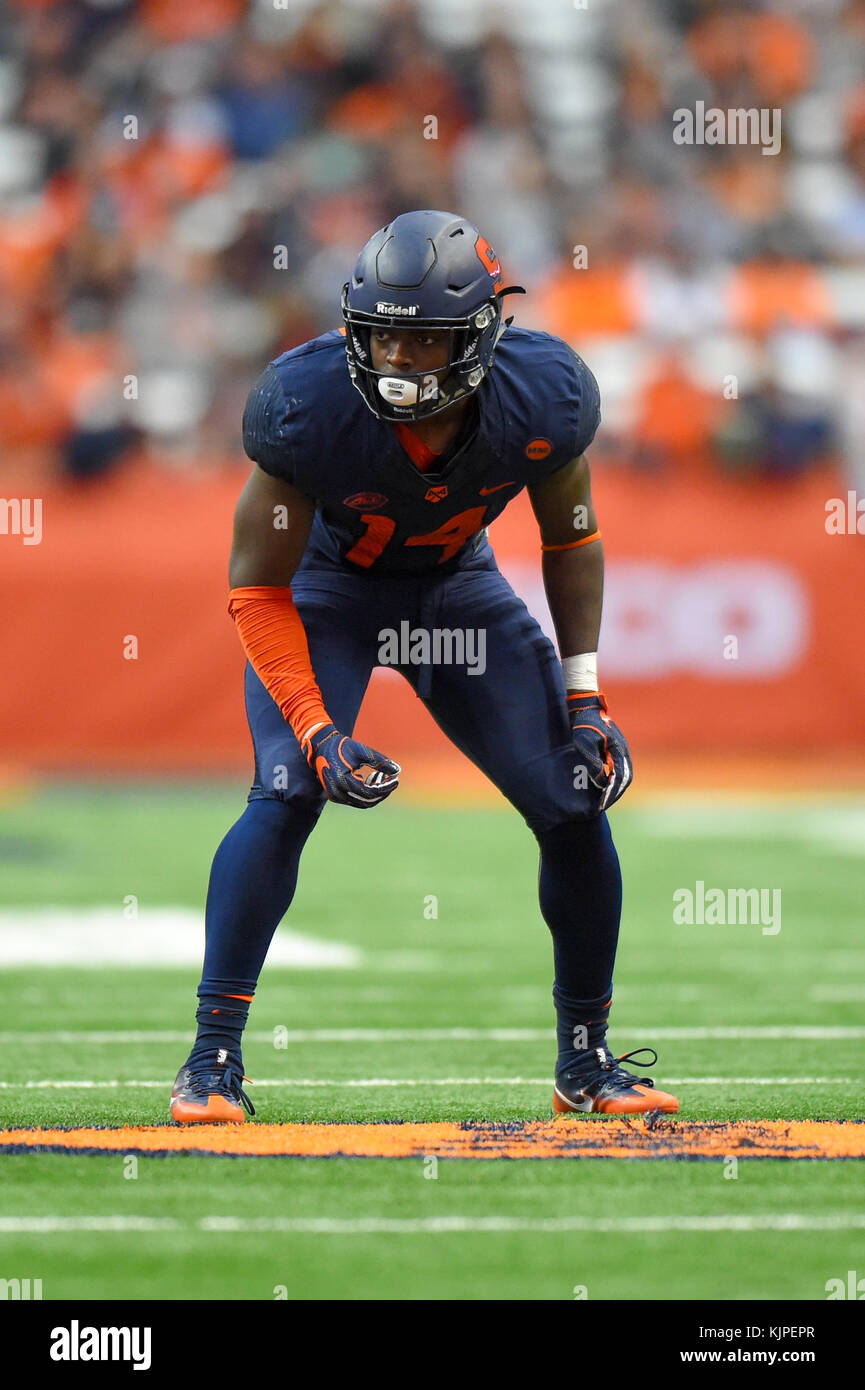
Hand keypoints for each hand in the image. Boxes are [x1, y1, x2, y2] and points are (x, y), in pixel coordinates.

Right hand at [301, 723, 400, 807]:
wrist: (322, 747)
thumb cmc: (343, 747)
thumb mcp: (363, 751)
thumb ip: (380, 761)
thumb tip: (398, 771)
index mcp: (343, 780)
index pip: (370, 792)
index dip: (386, 788)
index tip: (396, 779)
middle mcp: (338, 792)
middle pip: (368, 800)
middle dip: (383, 791)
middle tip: (391, 779)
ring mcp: (336, 796)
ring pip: (363, 802)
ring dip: (375, 792)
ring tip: (379, 776)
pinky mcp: (336, 797)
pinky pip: (356, 800)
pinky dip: (366, 793)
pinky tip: (370, 778)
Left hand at [566, 692, 631, 811]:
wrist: (585, 707)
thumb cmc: (584, 725)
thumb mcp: (586, 744)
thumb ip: (594, 763)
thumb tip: (602, 782)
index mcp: (619, 751)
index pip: (619, 779)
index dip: (611, 794)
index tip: (602, 805)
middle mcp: (623, 752)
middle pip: (624, 779)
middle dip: (614, 794)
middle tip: (602, 806)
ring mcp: (620, 750)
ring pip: (622, 775)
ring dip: (614, 788)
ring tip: (603, 800)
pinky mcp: (614, 749)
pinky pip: (617, 769)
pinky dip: (611, 780)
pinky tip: (601, 785)